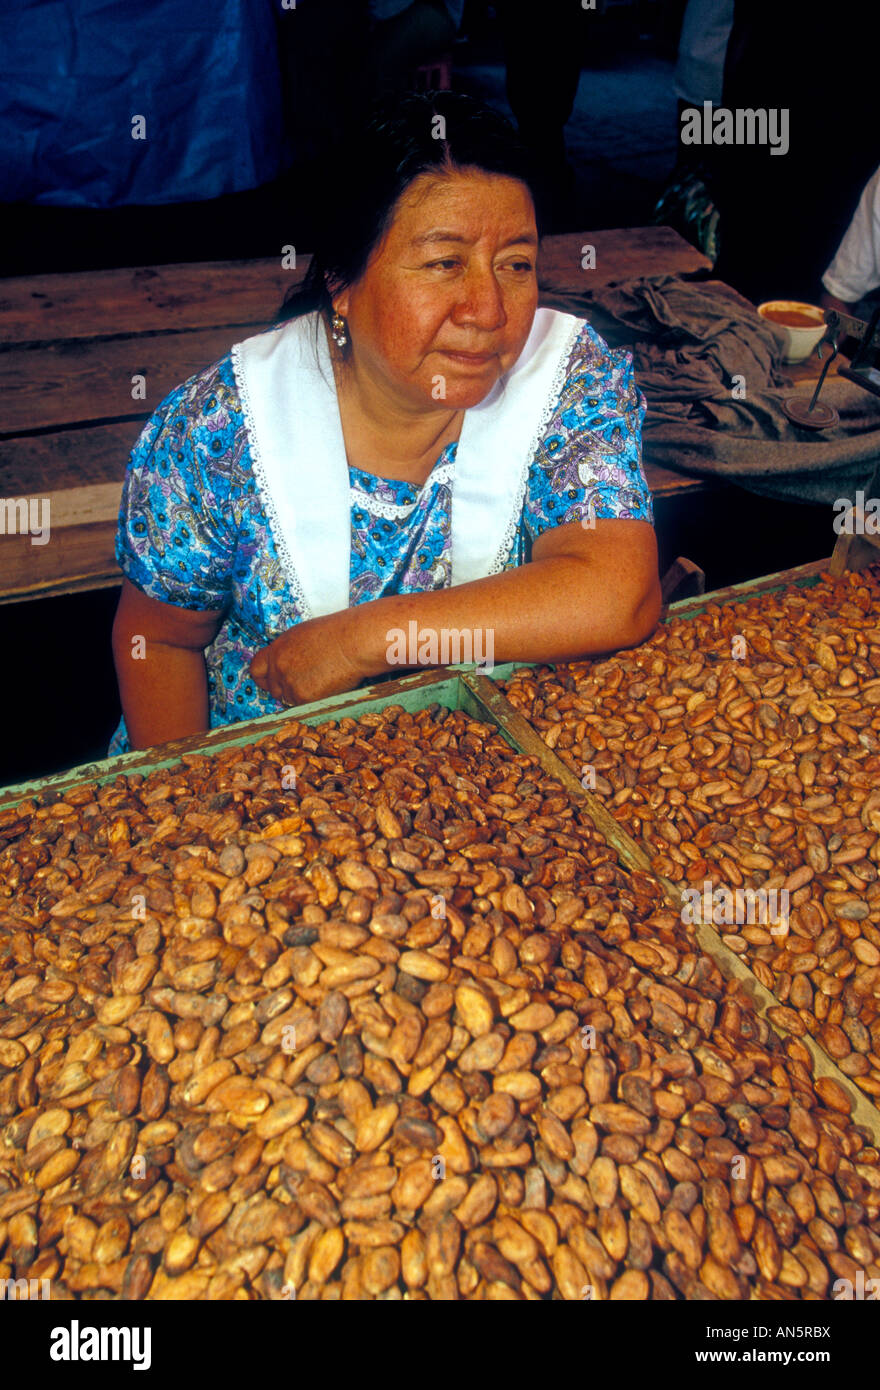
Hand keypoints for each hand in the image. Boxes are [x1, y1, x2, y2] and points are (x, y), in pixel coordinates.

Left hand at [250, 608, 372, 706]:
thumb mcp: (304, 636)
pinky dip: (314, 700)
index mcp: (277, 648)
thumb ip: (290, 652)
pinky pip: (303, 705)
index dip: (264, 678)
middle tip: (304, 684)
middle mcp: (279, 666)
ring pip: (289, 699)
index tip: (270, 681)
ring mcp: (289, 682)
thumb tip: (288, 664)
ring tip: (321, 681)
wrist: (353, 642)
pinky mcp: (303, 696)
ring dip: (301, 695)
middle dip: (285, 689)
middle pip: (273, 689)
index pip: (256, 669)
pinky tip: (328, 686)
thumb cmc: (338, 634)